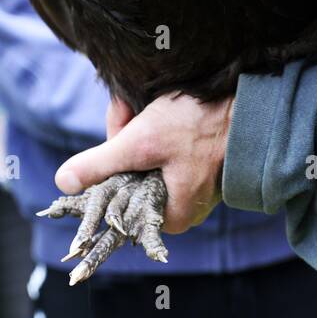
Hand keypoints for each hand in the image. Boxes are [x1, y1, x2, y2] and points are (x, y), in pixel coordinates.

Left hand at [55, 92, 233, 233]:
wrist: (253, 101)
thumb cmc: (200, 125)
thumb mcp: (142, 142)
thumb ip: (100, 164)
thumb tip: (62, 183)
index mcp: (172, 216)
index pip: (121, 198)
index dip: (111, 164)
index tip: (117, 133)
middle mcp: (185, 206)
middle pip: (132, 175)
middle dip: (124, 139)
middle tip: (128, 109)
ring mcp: (194, 184)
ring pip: (146, 158)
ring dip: (138, 128)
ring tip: (143, 103)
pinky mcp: (201, 163)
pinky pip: (166, 149)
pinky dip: (157, 127)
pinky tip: (159, 105)